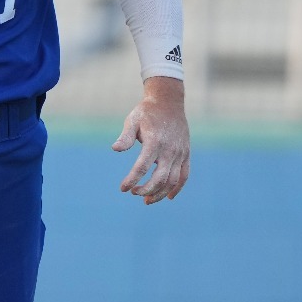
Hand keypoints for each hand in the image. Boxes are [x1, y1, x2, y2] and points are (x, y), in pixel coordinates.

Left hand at [111, 76, 190, 203]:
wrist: (168, 101)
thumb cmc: (146, 112)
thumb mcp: (132, 120)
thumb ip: (125, 136)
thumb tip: (115, 149)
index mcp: (154, 142)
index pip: (142, 167)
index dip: (132, 180)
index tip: (123, 188)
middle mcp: (169, 150)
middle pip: (160, 178)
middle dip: (146, 190)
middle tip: (134, 193)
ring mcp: (180, 153)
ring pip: (173, 180)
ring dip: (160, 193)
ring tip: (147, 200)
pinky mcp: (186, 154)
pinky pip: (184, 175)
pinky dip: (178, 188)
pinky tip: (169, 197)